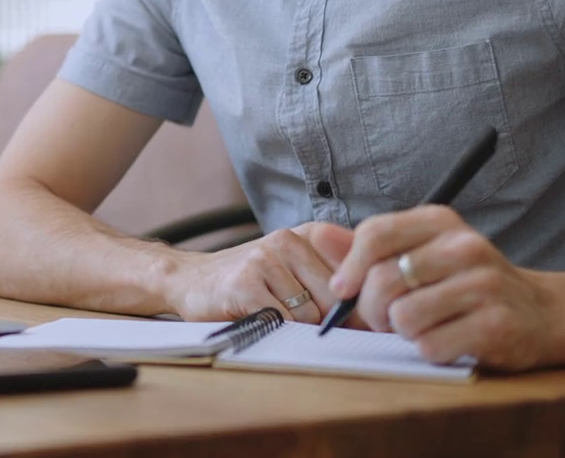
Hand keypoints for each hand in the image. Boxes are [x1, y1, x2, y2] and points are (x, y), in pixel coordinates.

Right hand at [165, 222, 353, 323]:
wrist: (190, 279)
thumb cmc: (249, 280)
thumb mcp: (293, 266)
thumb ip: (332, 277)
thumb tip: (374, 310)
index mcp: (306, 234)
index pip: (353, 271)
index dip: (355, 303)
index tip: (354, 321)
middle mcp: (287, 240)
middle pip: (335, 296)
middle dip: (328, 320)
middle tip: (308, 326)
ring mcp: (264, 260)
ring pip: (310, 313)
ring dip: (298, 327)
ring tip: (276, 317)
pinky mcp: (245, 284)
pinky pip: (282, 320)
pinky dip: (276, 329)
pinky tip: (260, 319)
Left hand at [326, 205, 564, 370]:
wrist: (543, 312)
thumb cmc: (470, 283)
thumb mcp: (425, 253)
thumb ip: (371, 247)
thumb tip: (318, 235)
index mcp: (442, 222)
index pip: (376, 232)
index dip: (349, 266)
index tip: (343, 289)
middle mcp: (465, 247)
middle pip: (383, 280)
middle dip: (372, 309)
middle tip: (386, 319)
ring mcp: (483, 285)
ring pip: (403, 316)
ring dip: (402, 332)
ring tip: (422, 327)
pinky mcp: (495, 325)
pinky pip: (429, 346)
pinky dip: (428, 351)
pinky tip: (446, 341)